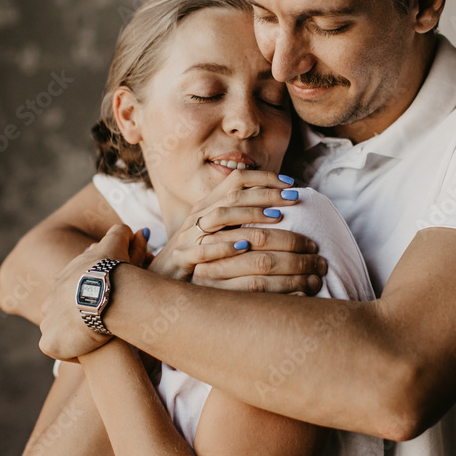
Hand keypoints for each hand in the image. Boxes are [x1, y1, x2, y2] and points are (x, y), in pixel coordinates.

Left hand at [39, 224, 144, 360]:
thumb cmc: (113, 270)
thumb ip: (121, 235)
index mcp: (63, 280)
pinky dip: (70, 350)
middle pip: (62, 310)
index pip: (72, 289)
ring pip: (58, 330)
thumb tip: (137, 230)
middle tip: (98, 321)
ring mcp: (48, 322)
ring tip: (93, 337)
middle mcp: (50, 300)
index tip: (103, 299)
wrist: (105, 294)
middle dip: (77, 315)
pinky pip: (57, 349)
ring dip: (72, 334)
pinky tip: (87, 349)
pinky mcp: (50, 343)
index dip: (88, 295)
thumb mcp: (117, 246)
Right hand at [148, 171, 325, 293]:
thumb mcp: (219, 232)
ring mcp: (189, 234)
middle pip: (234, 195)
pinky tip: (244, 247)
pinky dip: (224, 247)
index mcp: (209, 204)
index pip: (237, 180)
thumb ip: (242, 218)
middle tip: (294, 198)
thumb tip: (279, 209)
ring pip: (220, 216)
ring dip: (250, 215)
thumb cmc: (198, 254)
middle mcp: (199, 214)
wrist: (162, 278)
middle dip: (266, 194)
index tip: (291, 183)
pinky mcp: (182, 256)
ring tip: (277, 217)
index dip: (264, 178)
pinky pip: (202, 248)